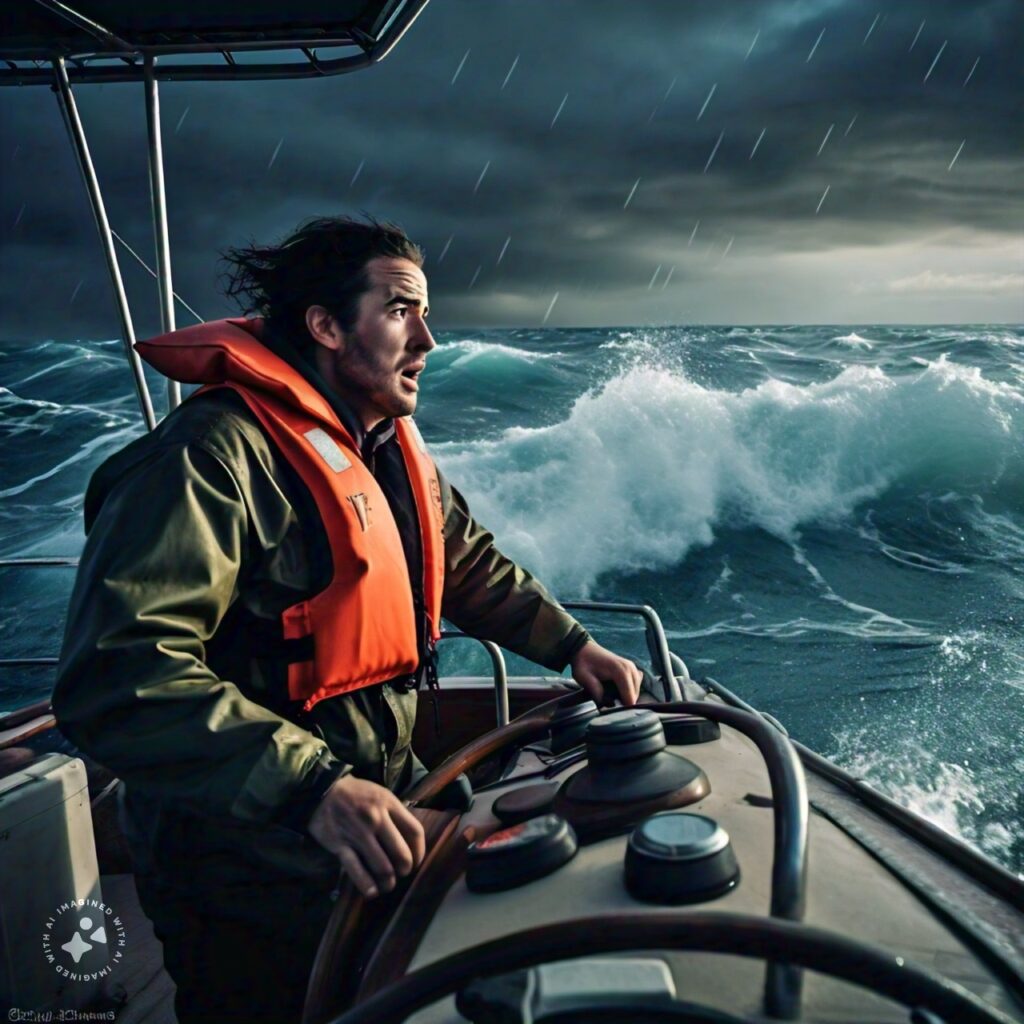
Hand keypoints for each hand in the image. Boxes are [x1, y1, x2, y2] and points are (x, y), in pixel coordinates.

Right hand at [307, 774, 425, 898]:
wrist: (323, 790)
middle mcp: (376, 819)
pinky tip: (372, 892)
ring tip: (388, 885)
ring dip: (388, 882)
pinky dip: (366, 885)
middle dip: (405, 869)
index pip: (415, 832)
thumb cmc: (356, 793)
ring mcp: (358, 834)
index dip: (420, 851)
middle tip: (402, 873)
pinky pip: (357, 870)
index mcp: (388, 804)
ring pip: (383, 867)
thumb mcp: (380, 793)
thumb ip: (395, 812)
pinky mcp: (340, 845)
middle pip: (402, 854)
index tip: (417, 860)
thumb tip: (409, 838)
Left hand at [569, 640, 641, 706]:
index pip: (629, 698)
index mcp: (620, 671)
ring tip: (611, 698)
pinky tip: (617, 691)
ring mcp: (632, 667)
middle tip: (609, 705)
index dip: (621, 708)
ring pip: (636, 691)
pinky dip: (629, 690)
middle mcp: (630, 668)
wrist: (583, 649)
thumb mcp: (585, 679)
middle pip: (634, 696)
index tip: (610, 712)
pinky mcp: (631, 668)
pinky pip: (636, 684)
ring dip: (626, 697)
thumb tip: (607, 707)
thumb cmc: (583, 663)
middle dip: (623, 703)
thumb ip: (597, 693)